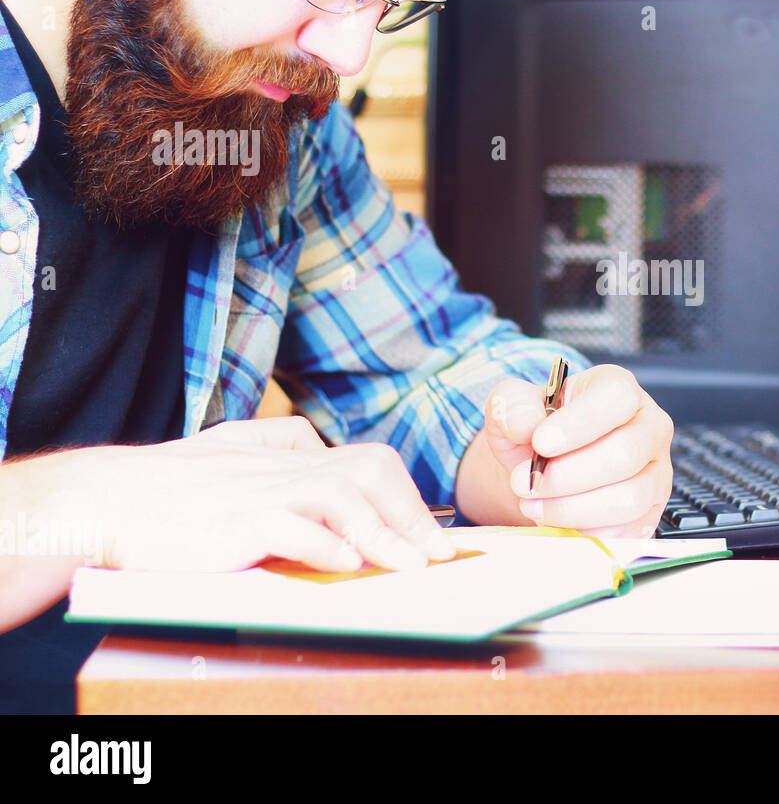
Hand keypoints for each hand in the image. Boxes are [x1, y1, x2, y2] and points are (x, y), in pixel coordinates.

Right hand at [59, 416, 454, 572]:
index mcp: (289, 451)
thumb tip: (317, 444)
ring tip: (410, 566)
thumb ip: (280, 444)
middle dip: (411, 515)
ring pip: (341, 498)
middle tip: (441, 552)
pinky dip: (325, 546)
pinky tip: (349, 565)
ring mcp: (261, 490)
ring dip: (383, 534)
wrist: (106, 498)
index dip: (407, 498)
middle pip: (370, 472)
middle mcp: (283, 466)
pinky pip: (291, 528)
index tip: (434, 534)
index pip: (369, 462)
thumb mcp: (233, 448)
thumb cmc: (170, 484)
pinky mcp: (235, 520)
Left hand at [481, 364, 673, 538]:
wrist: (543, 470)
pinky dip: (583, 531)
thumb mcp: (515, 408)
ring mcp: (655, 474)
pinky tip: (555, 519)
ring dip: (571, 508)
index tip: (541, 443)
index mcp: (619, 390)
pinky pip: (625, 532)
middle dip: (567, 476)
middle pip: (625, 454)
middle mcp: (648, 428)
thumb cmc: (540, 433)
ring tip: (533, 503)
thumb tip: (523, 423)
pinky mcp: (648, 514)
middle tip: (526, 482)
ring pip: (627, 499)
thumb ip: (512, 405)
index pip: (617, 398)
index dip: (580, 423)